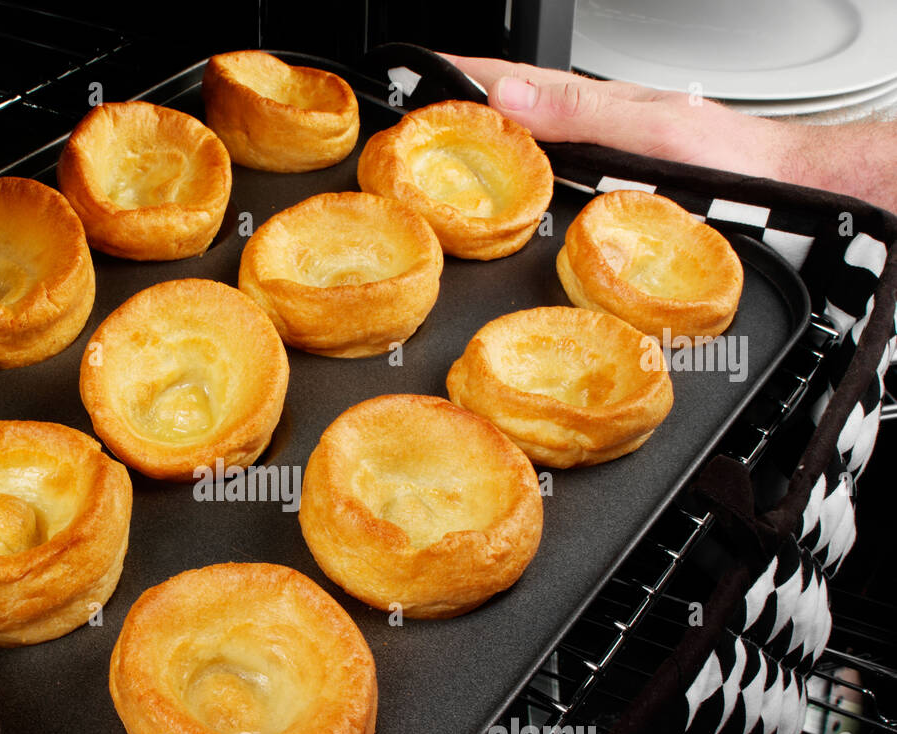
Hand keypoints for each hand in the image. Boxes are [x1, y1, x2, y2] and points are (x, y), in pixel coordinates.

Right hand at [442, 55, 896, 212]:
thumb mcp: (648, 131)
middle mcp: (594, 126)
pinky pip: (550, 175)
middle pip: (513, 109)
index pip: (512, 79)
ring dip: (485, 144)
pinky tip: (508, 192)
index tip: (414, 78)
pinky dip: (517, 177)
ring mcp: (603, 153)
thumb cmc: (728, 162)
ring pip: (530, 142)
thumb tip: (507, 97)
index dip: (461, 76)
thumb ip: (580, 115)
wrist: (784, 192)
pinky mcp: (614, 182)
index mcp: (594, 104)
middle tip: (413, 121)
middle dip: (459, 109)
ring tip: (443, 152)